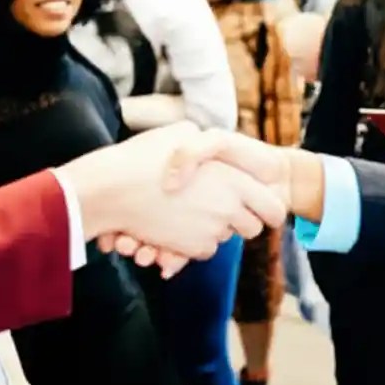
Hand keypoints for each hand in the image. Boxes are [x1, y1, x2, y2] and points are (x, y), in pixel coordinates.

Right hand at [101, 129, 313, 274]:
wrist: (111, 190)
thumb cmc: (143, 158)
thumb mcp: (181, 134)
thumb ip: (205, 142)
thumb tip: (210, 144)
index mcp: (233, 181)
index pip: (273, 209)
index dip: (270, 209)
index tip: (262, 207)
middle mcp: (227, 209)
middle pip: (253, 230)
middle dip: (242, 222)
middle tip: (223, 208)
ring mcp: (209, 232)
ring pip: (225, 239)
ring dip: (214, 229)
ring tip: (191, 211)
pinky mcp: (190, 249)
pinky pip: (204, 250)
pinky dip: (194, 241)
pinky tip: (177, 224)